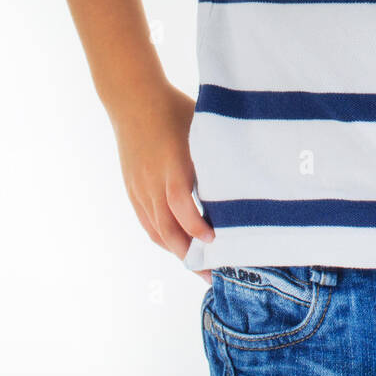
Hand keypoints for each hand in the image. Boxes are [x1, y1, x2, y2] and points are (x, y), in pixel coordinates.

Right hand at [111, 80, 214, 279]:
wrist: (133, 100)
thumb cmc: (174, 110)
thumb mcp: (199, 129)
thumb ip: (214, 155)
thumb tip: (243, 174)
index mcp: (171, 165)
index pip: (181, 204)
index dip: (196, 226)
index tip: (215, 241)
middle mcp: (152, 183)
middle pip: (166, 229)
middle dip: (189, 256)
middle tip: (213, 275)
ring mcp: (139, 189)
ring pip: (156, 231)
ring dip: (176, 252)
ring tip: (198, 267)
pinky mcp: (133, 191)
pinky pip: (147, 223)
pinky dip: (163, 238)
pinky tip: (179, 247)